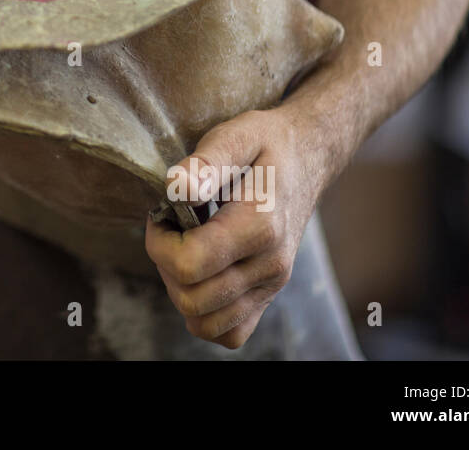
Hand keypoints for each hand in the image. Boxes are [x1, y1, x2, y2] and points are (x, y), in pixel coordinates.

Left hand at [144, 108, 321, 348]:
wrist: (308, 156)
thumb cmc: (267, 143)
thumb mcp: (237, 135)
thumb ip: (207, 161)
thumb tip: (177, 187)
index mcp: (260, 227)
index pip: (190, 265)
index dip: (160, 242)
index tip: (163, 214)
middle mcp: (270, 265)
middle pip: (192, 300)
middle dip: (166, 265)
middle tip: (171, 229)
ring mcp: (272, 285)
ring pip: (206, 323)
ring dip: (181, 292)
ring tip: (185, 250)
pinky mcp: (268, 295)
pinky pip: (230, 333)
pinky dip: (205, 314)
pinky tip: (200, 274)